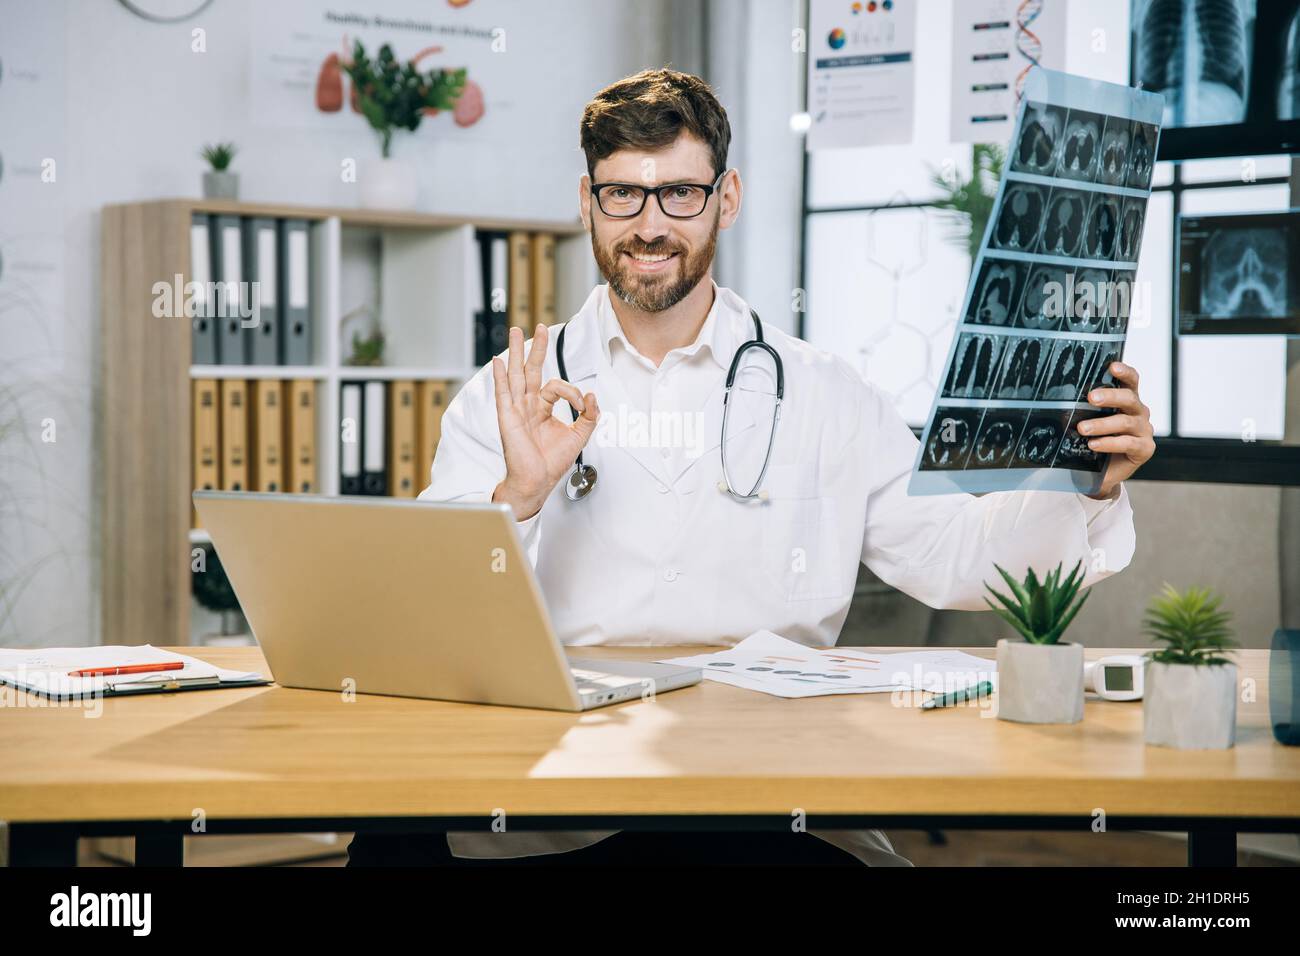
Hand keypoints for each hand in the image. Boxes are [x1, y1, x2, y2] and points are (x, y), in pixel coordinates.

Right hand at [491, 324, 599, 519]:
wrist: (538, 481)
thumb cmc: (552, 462)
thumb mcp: (579, 435)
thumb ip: (589, 415)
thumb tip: (592, 395)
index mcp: (543, 408)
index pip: (557, 386)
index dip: (573, 391)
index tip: (583, 404)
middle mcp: (528, 405)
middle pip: (531, 370)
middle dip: (537, 348)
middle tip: (542, 327)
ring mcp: (516, 409)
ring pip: (516, 375)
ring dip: (516, 352)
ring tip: (514, 331)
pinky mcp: (507, 417)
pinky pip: (503, 393)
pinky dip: (500, 376)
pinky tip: (498, 361)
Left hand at [1077, 361, 1154, 498]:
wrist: (1100, 474)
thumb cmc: (1093, 441)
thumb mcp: (1087, 421)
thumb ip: (1082, 410)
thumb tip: (1058, 403)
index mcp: (1127, 400)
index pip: (1132, 381)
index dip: (1124, 372)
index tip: (1112, 366)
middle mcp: (1139, 412)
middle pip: (1129, 398)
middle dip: (1109, 396)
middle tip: (1090, 397)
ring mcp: (1144, 430)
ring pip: (1125, 422)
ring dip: (1102, 424)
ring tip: (1082, 428)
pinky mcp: (1144, 449)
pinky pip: (1128, 443)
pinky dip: (1109, 443)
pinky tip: (1093, 445)